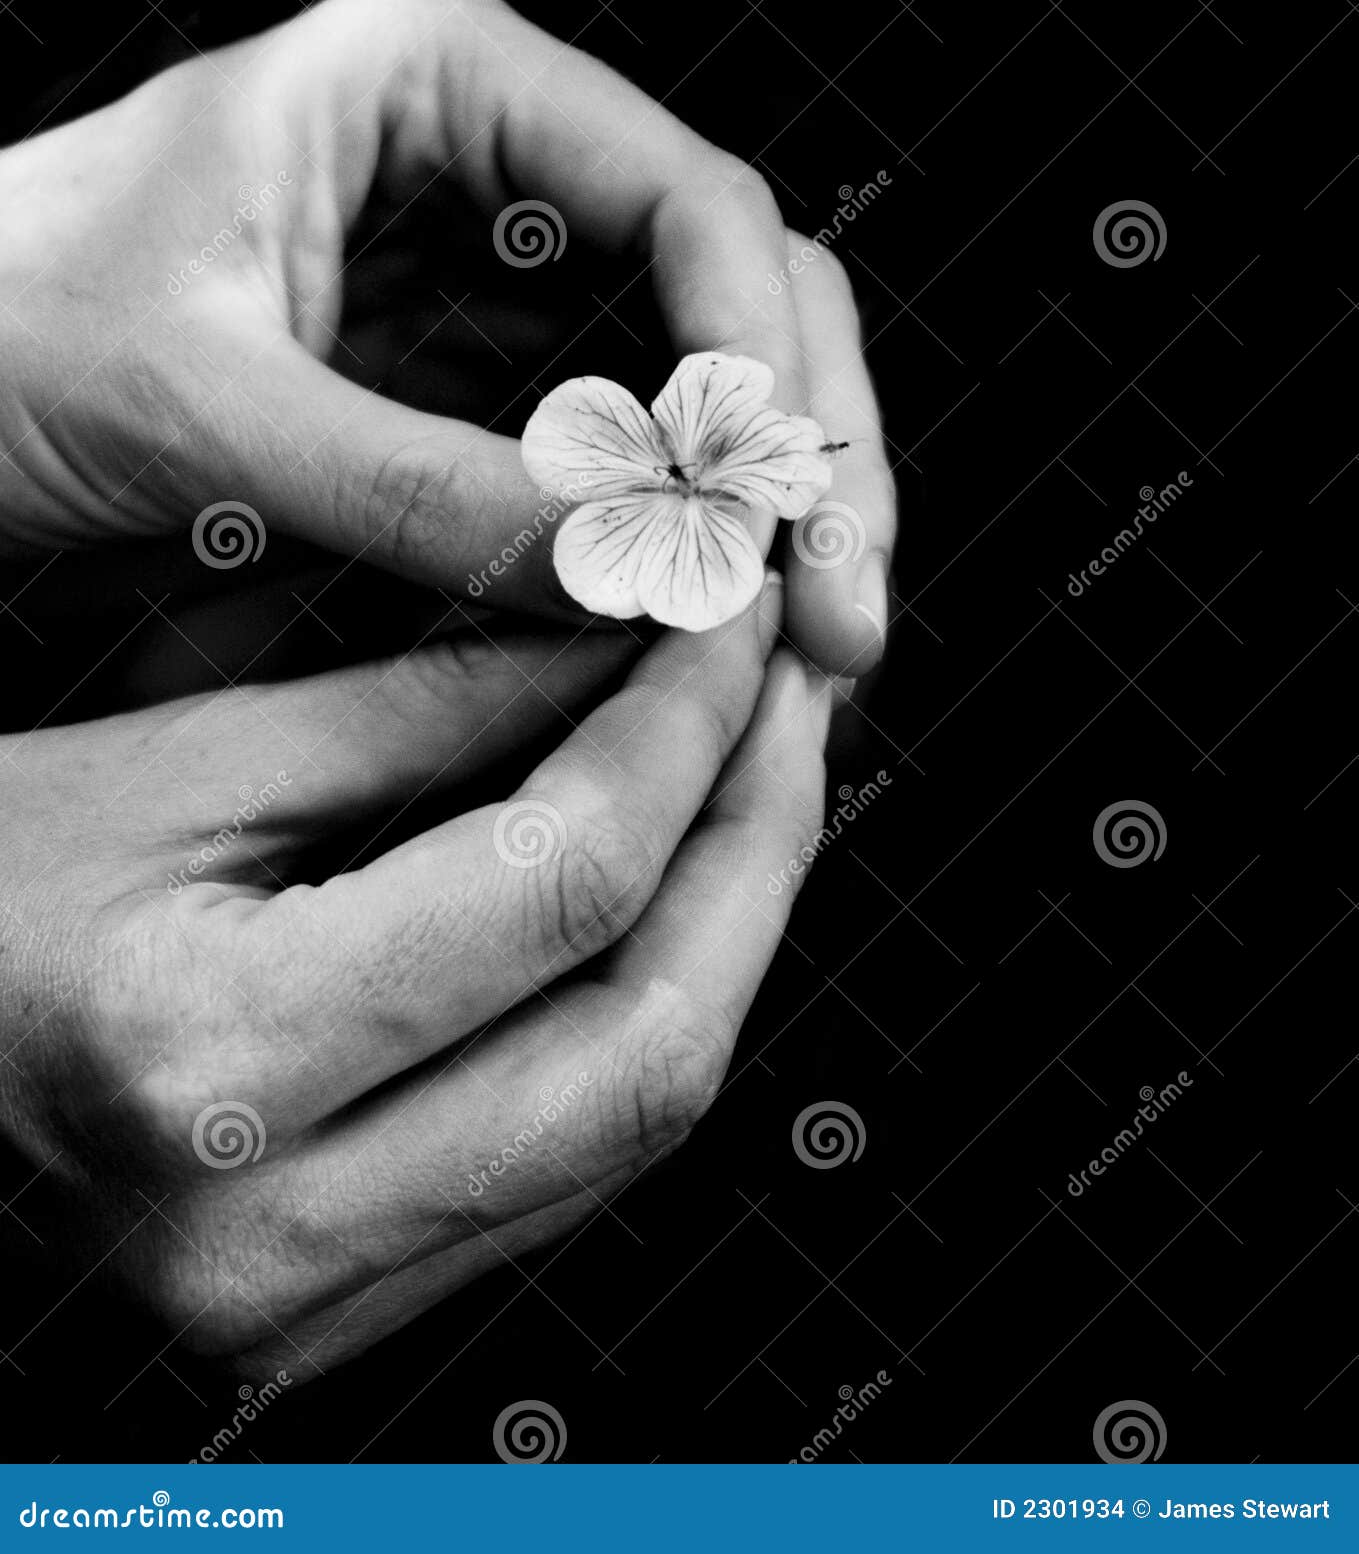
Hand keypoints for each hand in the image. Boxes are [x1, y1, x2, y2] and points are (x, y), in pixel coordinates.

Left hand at [0, 0, 892, 674]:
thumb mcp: (202, 403)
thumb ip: (421, 486)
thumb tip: (634, 569)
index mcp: (441, 85)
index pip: (689, 205)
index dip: (759, 368)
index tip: (771, 517)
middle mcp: (496, 174)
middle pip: (737, 298)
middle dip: (801, 463)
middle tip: (837, 614)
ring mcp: (497, 295)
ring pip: (701, 393)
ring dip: (760, 524)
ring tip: (803, 654)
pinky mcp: (475, 402)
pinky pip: (617, 470)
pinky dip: (668, 557)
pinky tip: (696, 639)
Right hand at [0, 579, 829, 1373]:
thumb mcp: (192, 762)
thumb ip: (434, 710)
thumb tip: (636, 644)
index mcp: (210, 1064)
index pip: (561, 886)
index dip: (683, 728)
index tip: (733, 615)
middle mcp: (272, 1234)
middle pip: (650, 1045)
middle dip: (759, 845)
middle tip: (790, 695)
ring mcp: (312, 1302)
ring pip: (637, 1121)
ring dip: (728, 931)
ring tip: (750, 773)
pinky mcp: (343, 1311)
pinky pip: (572, 1163)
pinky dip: (647, 1012)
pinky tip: (667, 894)